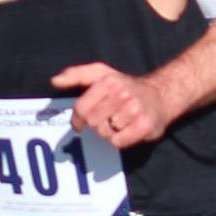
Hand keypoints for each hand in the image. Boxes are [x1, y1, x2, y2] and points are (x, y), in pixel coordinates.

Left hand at [52, 62, 173, 147]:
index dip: (78, 119)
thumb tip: (54, 81)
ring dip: (109, 132)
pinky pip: (118, 142)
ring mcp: (134, 109)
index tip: (80, 123)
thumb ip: (77, 74)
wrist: (160, 95)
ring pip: (104, 133)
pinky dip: (120, 140)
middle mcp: (122, 93)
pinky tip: (127, 130)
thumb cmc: (126, 86)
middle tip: (108, 118)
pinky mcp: (144, 126)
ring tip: (119, 122)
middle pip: (93, 122)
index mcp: (108, 81)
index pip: (81, 108)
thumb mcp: (101, 73)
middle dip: (97, 124)